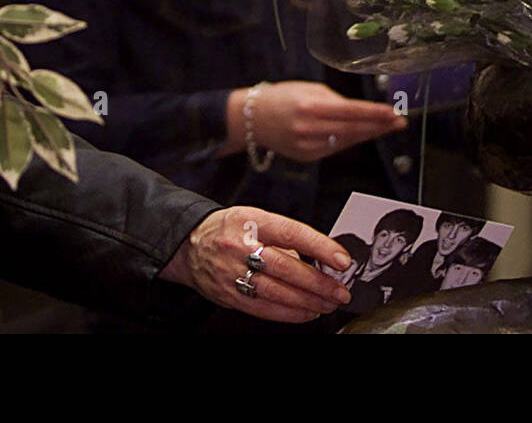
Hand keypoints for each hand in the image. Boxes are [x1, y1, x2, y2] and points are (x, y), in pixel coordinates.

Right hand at [159, 206, 352, 321]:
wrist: (189, 244)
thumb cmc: (231, 229)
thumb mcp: (256, 217)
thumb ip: (285, 236)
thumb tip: (319, 258)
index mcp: (253, 221)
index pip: (292, 233)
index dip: (320, 247)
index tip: (342, 260)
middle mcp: (241, 247)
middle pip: (286, 268)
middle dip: (318, 283)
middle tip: (340, 290)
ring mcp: (232, 273)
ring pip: (276, 292)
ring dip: (308, 301)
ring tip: (328, 303)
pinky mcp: (228, 295)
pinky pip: (263, 308)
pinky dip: (289, 313)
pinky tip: (307, 312)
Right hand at [227, 81, 406, 162]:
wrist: (254, 118)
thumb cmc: (284, 97)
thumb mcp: (309, 89)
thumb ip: (335, 100)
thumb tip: (362, 111)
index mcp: (310, 107)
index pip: (351, 112)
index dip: (375, 113)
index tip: (394, 112)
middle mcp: (309, 129)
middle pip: (353, 130)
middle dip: (379, 126)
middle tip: (400, 121)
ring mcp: (307, 146)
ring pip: (347, 142)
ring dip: (369, 134)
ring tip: (388, 127)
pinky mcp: (307, 157)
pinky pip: (335, 148)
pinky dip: (351, 141)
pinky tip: (365, 134)